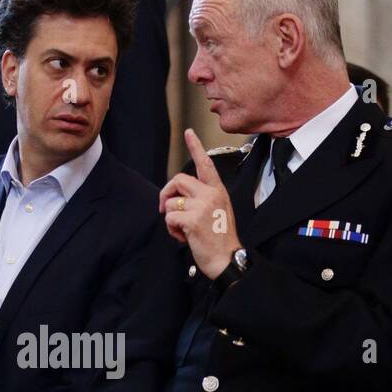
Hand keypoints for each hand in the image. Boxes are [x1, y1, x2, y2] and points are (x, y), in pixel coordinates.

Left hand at [159, 127, 241, 278]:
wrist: (227, 259)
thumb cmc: (220, 237)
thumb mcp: (217, 210)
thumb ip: (201, 198)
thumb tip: (178, 196)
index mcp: (217, 190)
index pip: (205, 164)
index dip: (195, 147)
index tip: (189, 132)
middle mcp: (210, 194)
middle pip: (178, 180)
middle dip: (166, 194)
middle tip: (165, 208)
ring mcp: (202, 206)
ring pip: (170, 201)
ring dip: (170, 217)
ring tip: (183, 229)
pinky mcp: (192, 219)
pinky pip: (168, 217)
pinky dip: (171, 229)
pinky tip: (184, 236)